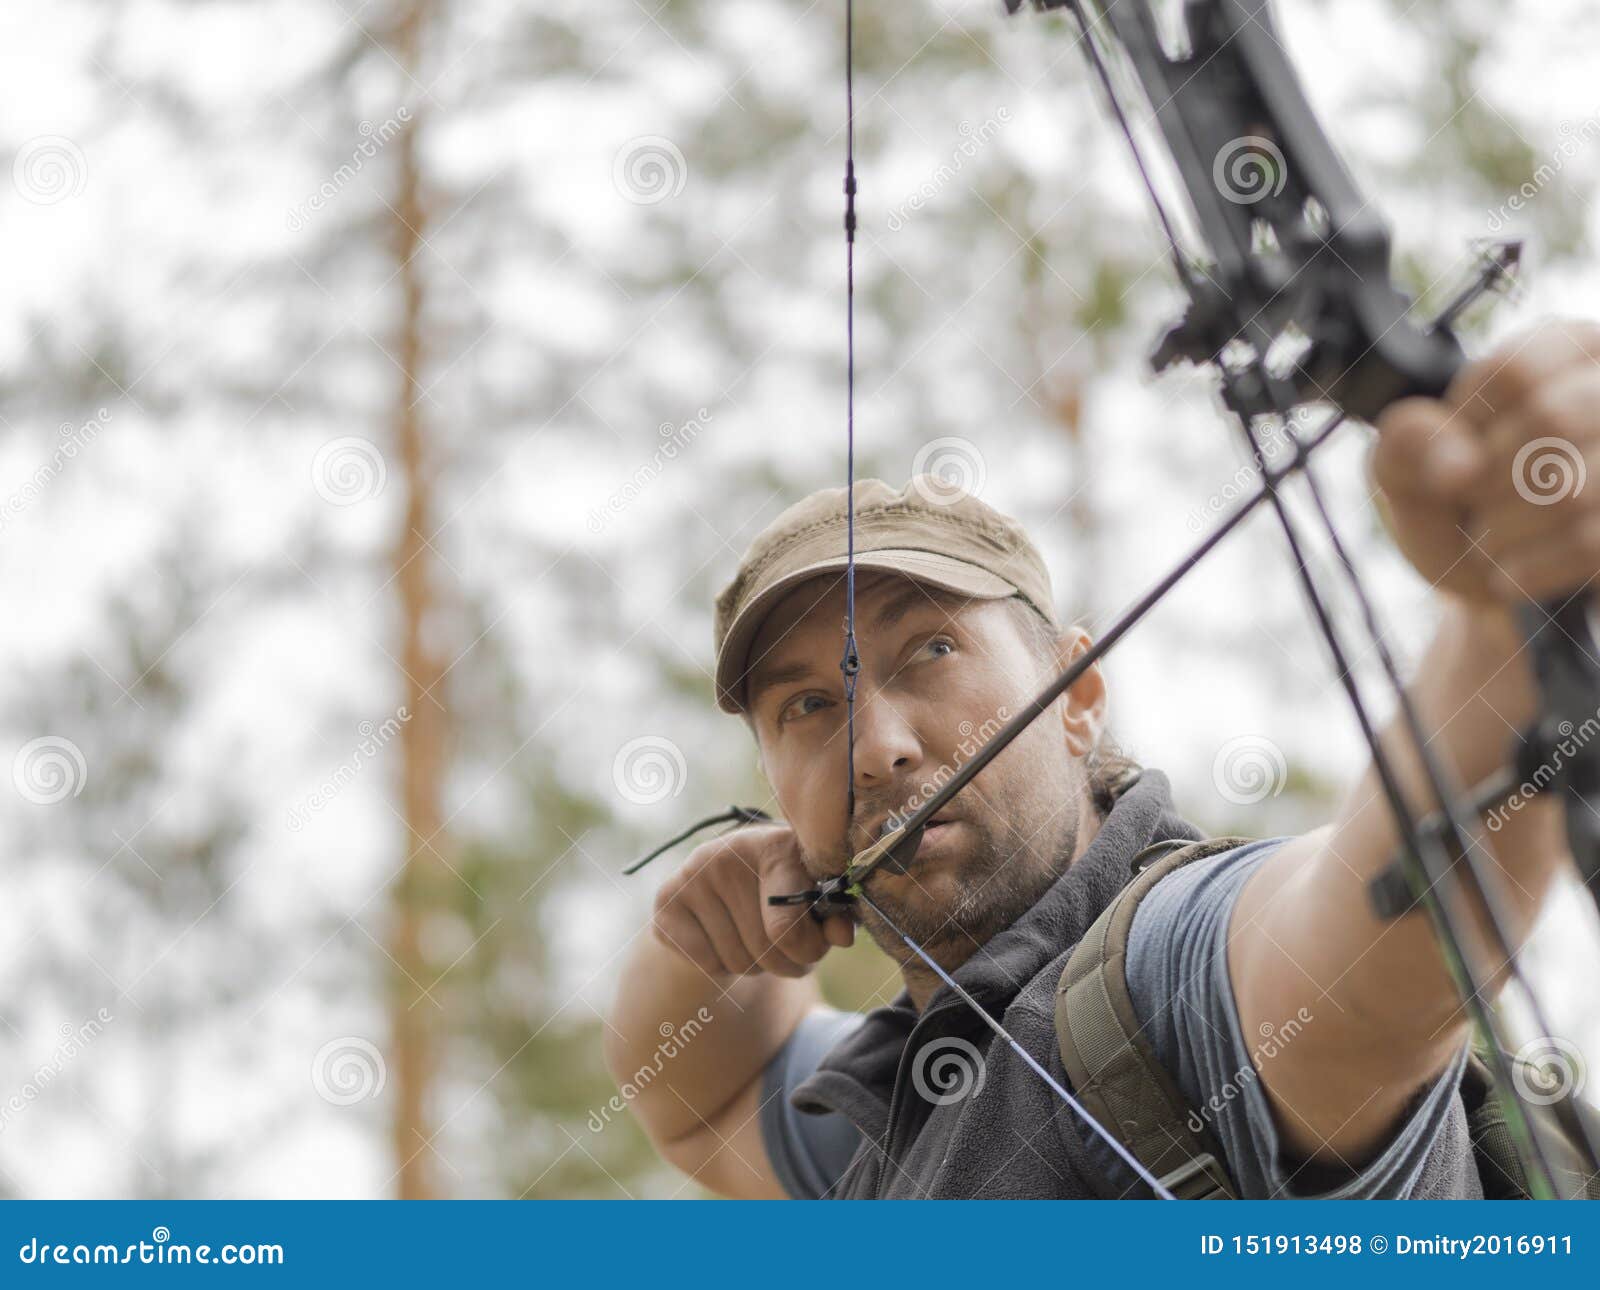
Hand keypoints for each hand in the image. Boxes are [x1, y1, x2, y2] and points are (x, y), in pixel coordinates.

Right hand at [650, 824, 853, 978]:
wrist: (729, 879)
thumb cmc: (786, 889)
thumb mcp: (816, 896)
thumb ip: (834, 916)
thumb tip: (842, 936)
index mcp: (775, 846)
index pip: (787, 927)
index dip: (809, 951)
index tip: (814, 949)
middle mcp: (728, 854)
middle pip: (766, 951)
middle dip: (785, 963)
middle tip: (786, 949)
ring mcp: (692, 876)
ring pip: (738, 962)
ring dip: (754, 965)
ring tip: (755, 937)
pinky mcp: (666, 902)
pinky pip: (708, 964)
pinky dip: (721, 965)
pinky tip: (724, 936)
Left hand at [1373, 319, 1599, 604]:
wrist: (1498, 574)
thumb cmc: (1454, 504)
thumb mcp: (1407, 470)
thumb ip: (1405, 446)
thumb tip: (1457, 464)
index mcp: (1566, 352)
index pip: (1514, 371)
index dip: (1461, 428)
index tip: (1448, 460)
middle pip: (1553, 417)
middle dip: (1485, 481)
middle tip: (1467, 506)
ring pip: (1573, 488)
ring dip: (1501, 531)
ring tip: (1483, 541)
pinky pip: (1587, 543)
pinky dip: (1526, 569)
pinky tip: (1507, 570)